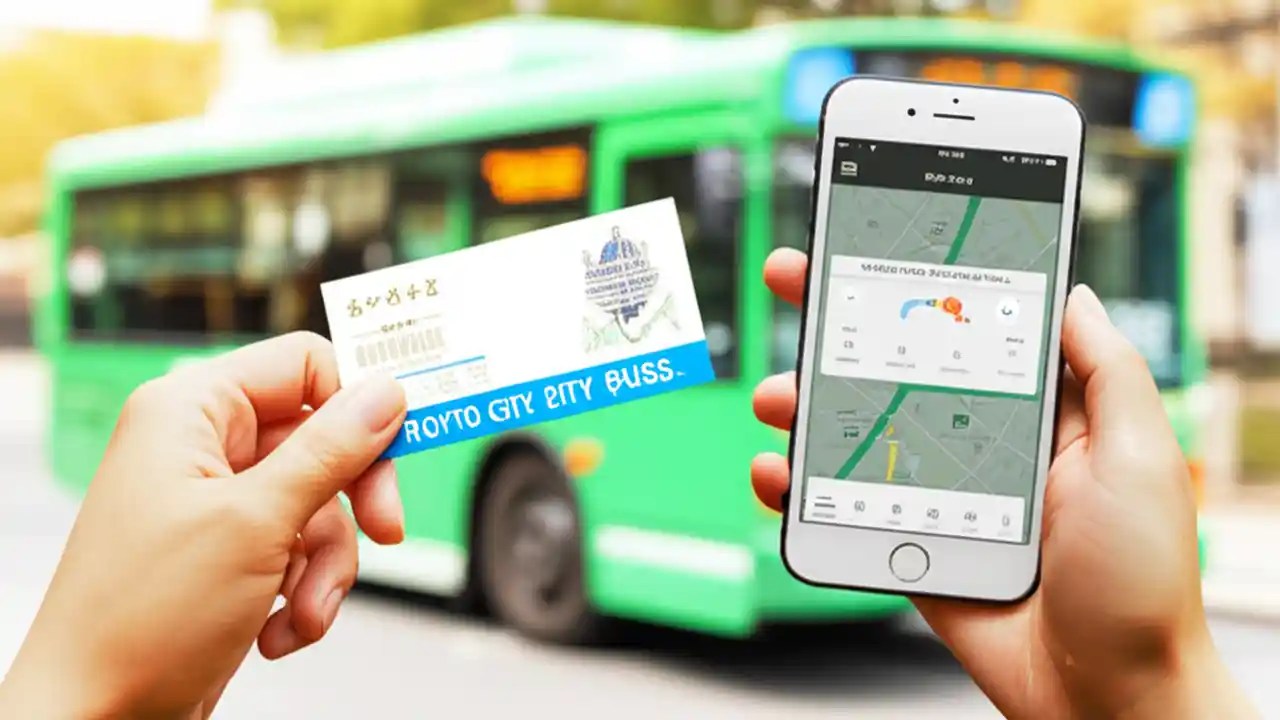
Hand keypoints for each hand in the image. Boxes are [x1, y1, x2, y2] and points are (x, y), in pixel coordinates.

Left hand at [0, 332, 406, 718]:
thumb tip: (387, 393)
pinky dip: (303, 591)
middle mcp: (201, 446)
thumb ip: (330, 451)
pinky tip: (278, 630)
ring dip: (326, 566)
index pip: (303, 364)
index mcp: (191, 410)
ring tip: (302, 611)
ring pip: (320, 504)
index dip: (356, 400)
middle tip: (386, 530)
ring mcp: (215, 502)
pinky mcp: (228, 552)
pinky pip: (299, 549)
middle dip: (351, 502)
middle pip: (323, 439)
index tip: (402, 442)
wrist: (94, 719)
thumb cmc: (138, 621)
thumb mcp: (255, 523)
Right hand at [751, 249, 1254, 718]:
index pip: (968, 324)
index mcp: (1038, 410)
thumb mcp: (1139, 456)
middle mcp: (980, 440)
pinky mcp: (904, 539)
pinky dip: (796, 486)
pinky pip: (839, 503)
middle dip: (838, 319)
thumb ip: (1106, 371)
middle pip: (895, 364)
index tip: (874, 235)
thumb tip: (1074, 291)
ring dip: (804, 402)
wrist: (1104, 691)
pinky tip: (777, 473)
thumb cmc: (1140, 580)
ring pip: (853, 429)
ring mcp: (935, 490)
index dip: (919, 279)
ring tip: (778, 398)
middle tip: (791, 277)